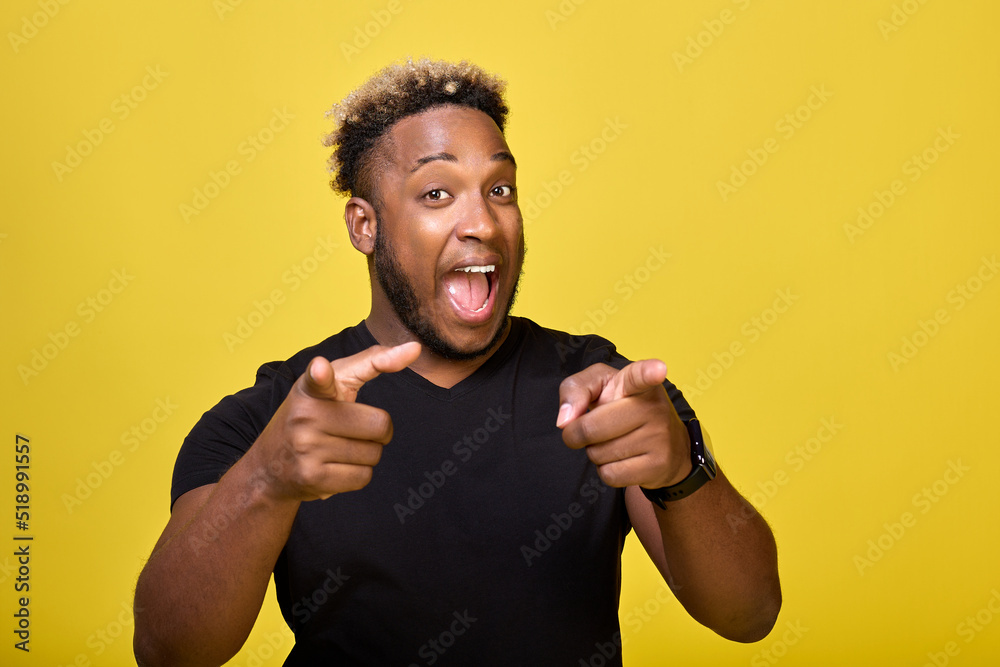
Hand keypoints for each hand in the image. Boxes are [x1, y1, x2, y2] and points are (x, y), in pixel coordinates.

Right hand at [250, 342, 420, 501]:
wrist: (270, 465)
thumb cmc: (313, 415)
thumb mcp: (331, 384)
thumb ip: (370, 362)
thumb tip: (415, 349)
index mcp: (310, 388)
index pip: (319, 378)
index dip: (321, 373)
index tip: (320, 368)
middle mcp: (305, 416)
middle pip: (380, 424)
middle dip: (377, 430)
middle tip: (352, 429)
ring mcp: (306, 448)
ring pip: (374, 454)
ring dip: (367, 453)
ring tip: (337, 449)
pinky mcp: (312, 477)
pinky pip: (364, 477)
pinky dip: (358, 473)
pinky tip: (335, 467)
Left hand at [557, 360, 690, 488]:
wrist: (667, 446)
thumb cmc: (623, 408)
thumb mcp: (600, 387)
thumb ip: (576, 389)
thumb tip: (565, 420)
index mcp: (639, 383)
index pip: (642, 375)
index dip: (649, 371)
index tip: (658, 369)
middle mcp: (654, 407)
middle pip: (591, 428)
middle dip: (576, 433)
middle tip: (588, 429)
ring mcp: (660, 438)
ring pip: (598, 454)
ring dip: (594, 452)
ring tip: (613, 441)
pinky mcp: (658, 466)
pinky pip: (610, 475)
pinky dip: (606, 470)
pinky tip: (622, 459)